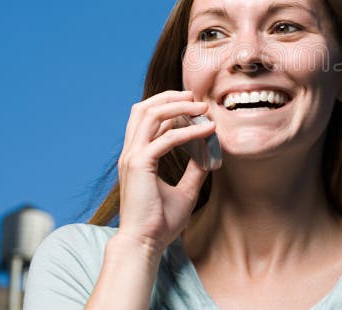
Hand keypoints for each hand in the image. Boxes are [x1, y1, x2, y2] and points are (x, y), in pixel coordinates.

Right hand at [115, 90, 215, 253]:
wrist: (145, 243)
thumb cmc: (160, 222)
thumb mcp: (185, 190)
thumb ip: (195, 170)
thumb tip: (210, 156)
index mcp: (136, 156)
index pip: (147, 117)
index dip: (170, 106)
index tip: (194, 107)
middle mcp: (131, 152)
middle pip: (144, 108)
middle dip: (170, 97)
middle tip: (196, 98)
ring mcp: (132, 157)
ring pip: (151, 114)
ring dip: (179, 107)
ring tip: (202, 108)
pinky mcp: (139, 165)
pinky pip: (166, 139)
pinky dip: (188, 132)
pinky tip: (208, 131)